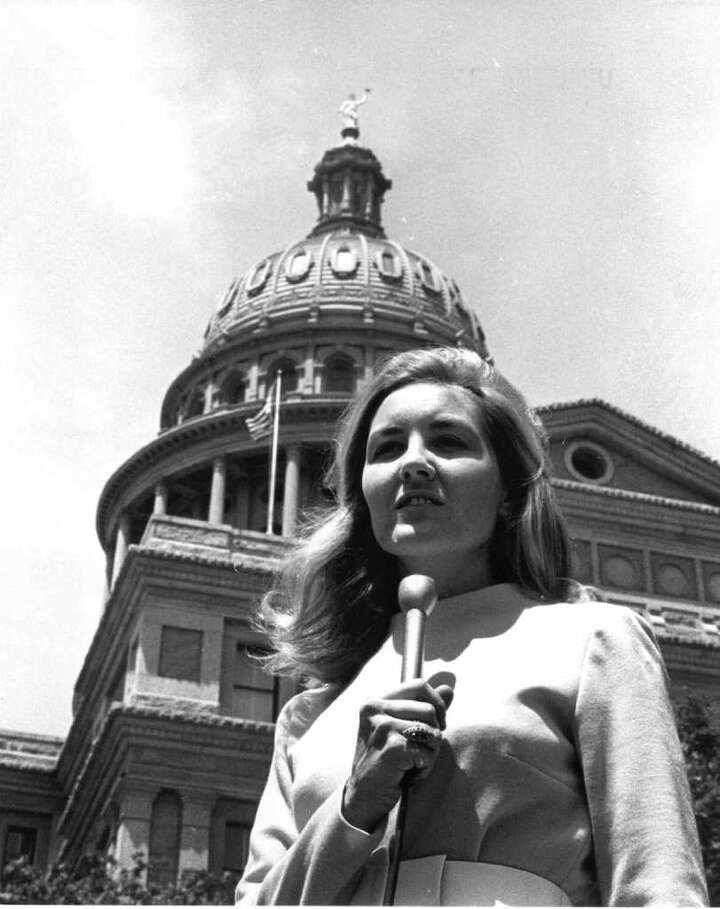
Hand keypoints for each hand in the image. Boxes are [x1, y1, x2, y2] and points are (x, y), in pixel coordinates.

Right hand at [341, 681, 453, 832]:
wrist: (362, 797)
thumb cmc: (383, 763)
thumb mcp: (399, 729)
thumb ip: (423, 708)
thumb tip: (449, 689)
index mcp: (376, 701)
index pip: (418, 685)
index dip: (436, 704)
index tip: (434, 725)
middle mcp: (376, 709)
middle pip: (429, 710)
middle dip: (433, 734)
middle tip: (418, 752)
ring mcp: (383, 727)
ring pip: (432, 732)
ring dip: (430, 753)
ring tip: (411, 763)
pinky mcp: (392, 747)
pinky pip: (428, 753)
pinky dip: (424, 768)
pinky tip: (408, 774)